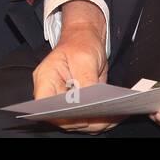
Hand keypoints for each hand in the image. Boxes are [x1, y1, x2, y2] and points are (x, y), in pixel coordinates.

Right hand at [32, 0, 113, 133]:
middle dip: (85, 120)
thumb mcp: (83, 59)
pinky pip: (87, 118)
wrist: (86, 38)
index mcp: (46, 78)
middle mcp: (53, 92)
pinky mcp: (78, 104)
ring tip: (113, 115)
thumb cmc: (80, 43)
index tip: (82, 115)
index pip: (45, 105)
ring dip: (95, 122)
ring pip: (77, 122)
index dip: (61, 115)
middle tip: (105, 116)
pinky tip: (113, 113)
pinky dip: (100, 118)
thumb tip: (91, 102)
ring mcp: (65, 100)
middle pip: (63, 118)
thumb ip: (86, 81)